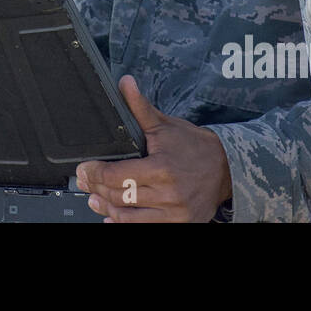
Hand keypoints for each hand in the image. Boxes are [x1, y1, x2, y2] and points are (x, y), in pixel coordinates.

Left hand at [75, 74, 232, 221]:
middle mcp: (168, 193)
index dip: (95, 173)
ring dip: (107, 208)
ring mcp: (175, 212)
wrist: (226, 167)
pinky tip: (112, 217)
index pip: (117, 175)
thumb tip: (125, 83)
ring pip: (128, 217)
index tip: (84, 169)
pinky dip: (125, 223)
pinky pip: (145, 228)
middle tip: (84, 184)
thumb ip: (140, 107)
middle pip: (120, 197)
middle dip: (96, 189)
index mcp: (162, 167)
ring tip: (95, 200)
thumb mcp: (165, 124)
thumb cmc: (193, 145)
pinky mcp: (180, 223)